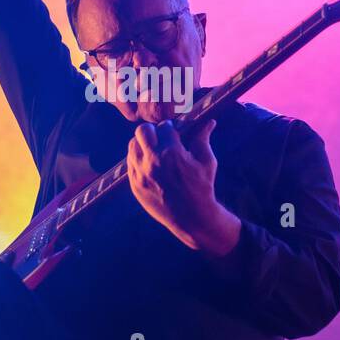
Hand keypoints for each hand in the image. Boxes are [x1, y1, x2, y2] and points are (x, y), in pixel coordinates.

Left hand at [126, 120, 241, 256]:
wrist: (192, 217)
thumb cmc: (202, 187)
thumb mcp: (207, 162)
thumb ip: (203, 139)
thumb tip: (209, 122)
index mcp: (172, 153)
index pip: (164, 127)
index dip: (170, 127)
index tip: (174, 133)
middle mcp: (153, 161)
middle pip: (141, 131)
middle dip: (152, 130)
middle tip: (160, 137)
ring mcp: (141, 174)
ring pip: (132, 145)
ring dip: (143, 144)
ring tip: (154, 150)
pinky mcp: (135, 184)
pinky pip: (130, 163)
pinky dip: (138, 159)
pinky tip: (149, 163)